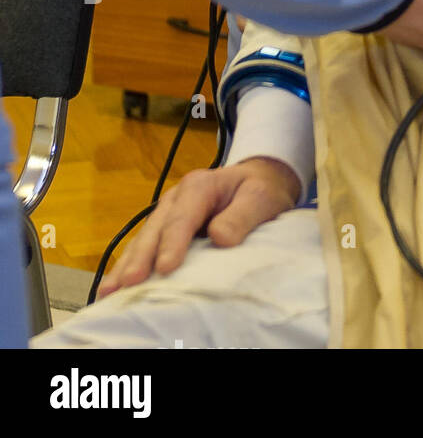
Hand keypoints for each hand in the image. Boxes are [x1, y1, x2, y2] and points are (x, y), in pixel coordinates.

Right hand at [99, 157, 299, 296]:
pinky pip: (142, 248)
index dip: (173, 242)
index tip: (167, 267)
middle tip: (129, 284)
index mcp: (199, 185)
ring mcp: (166, 214)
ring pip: (142, 240)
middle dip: (141, 258)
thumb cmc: (260, 190)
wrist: (258, 181)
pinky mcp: (163, 230)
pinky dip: (127, 267)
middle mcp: (176, 198)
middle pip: (155, 229)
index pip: (183, 217)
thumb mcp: (260, 198)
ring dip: (125, 266)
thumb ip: (242, 216)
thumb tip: (220, 237)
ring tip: (110, 292)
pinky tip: (113, 288)